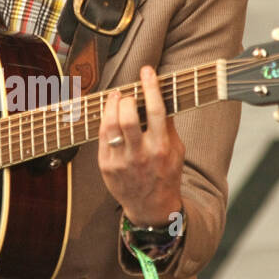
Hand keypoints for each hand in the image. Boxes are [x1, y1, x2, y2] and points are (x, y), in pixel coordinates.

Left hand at [98, 66, 183, 225]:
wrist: (151, 207)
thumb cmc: (166, 174)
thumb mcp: (177, 150)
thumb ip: (168, 125)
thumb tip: (159, 95)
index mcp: (162, 148)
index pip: (156, 111)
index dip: (150, 87)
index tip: (147, 71)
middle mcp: (141, 155)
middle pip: (128, 117)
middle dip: (127, 98)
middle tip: (128, 93)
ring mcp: (121, 161)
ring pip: (110, 125)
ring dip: (112, 105)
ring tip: (116, 97)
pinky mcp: (106, 166)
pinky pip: (101, 137)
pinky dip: (105, 121)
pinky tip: (110, 114)